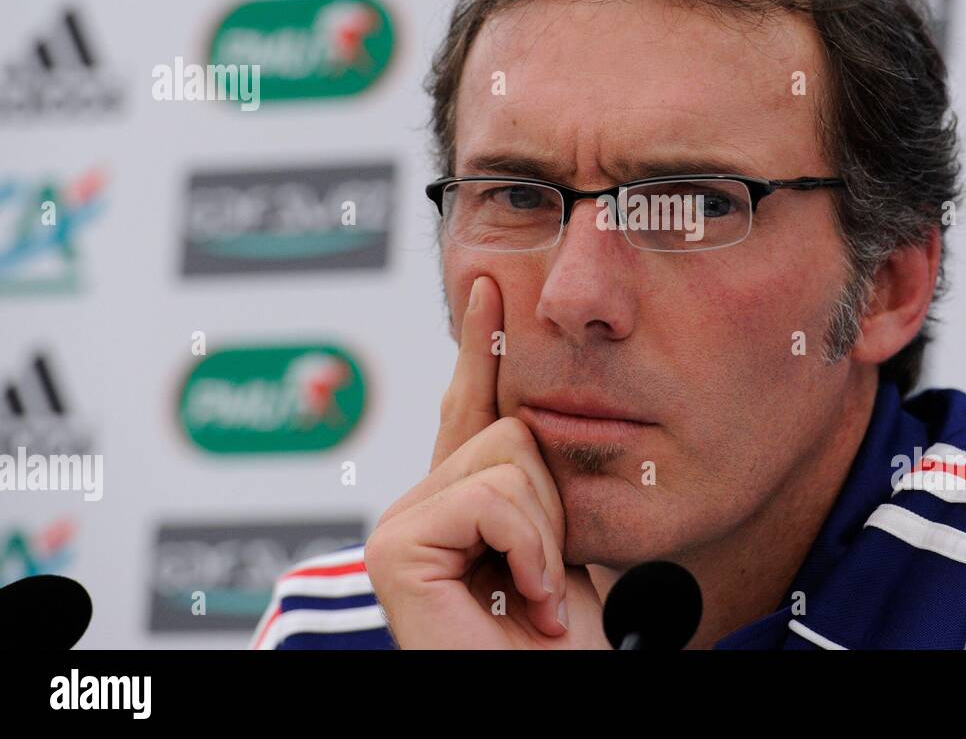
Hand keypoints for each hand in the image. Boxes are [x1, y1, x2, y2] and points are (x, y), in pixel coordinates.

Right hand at [365, 275, 606, 647]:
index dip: (482, 346)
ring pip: (508, 457)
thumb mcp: (559, 537)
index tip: (489, 286)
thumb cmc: (562, 640)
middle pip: (512, 429)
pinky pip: (491, 498)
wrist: (554, 686)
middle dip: (554, 506)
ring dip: (546, 536)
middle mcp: (418, 506)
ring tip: (536, 597)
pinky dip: (528, 551)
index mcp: (459, 502)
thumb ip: (535, 477)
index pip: (472, 406)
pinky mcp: (395, 547)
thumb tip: (537, 407)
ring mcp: (400, 525)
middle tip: (548, 580)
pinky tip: (526, 602)